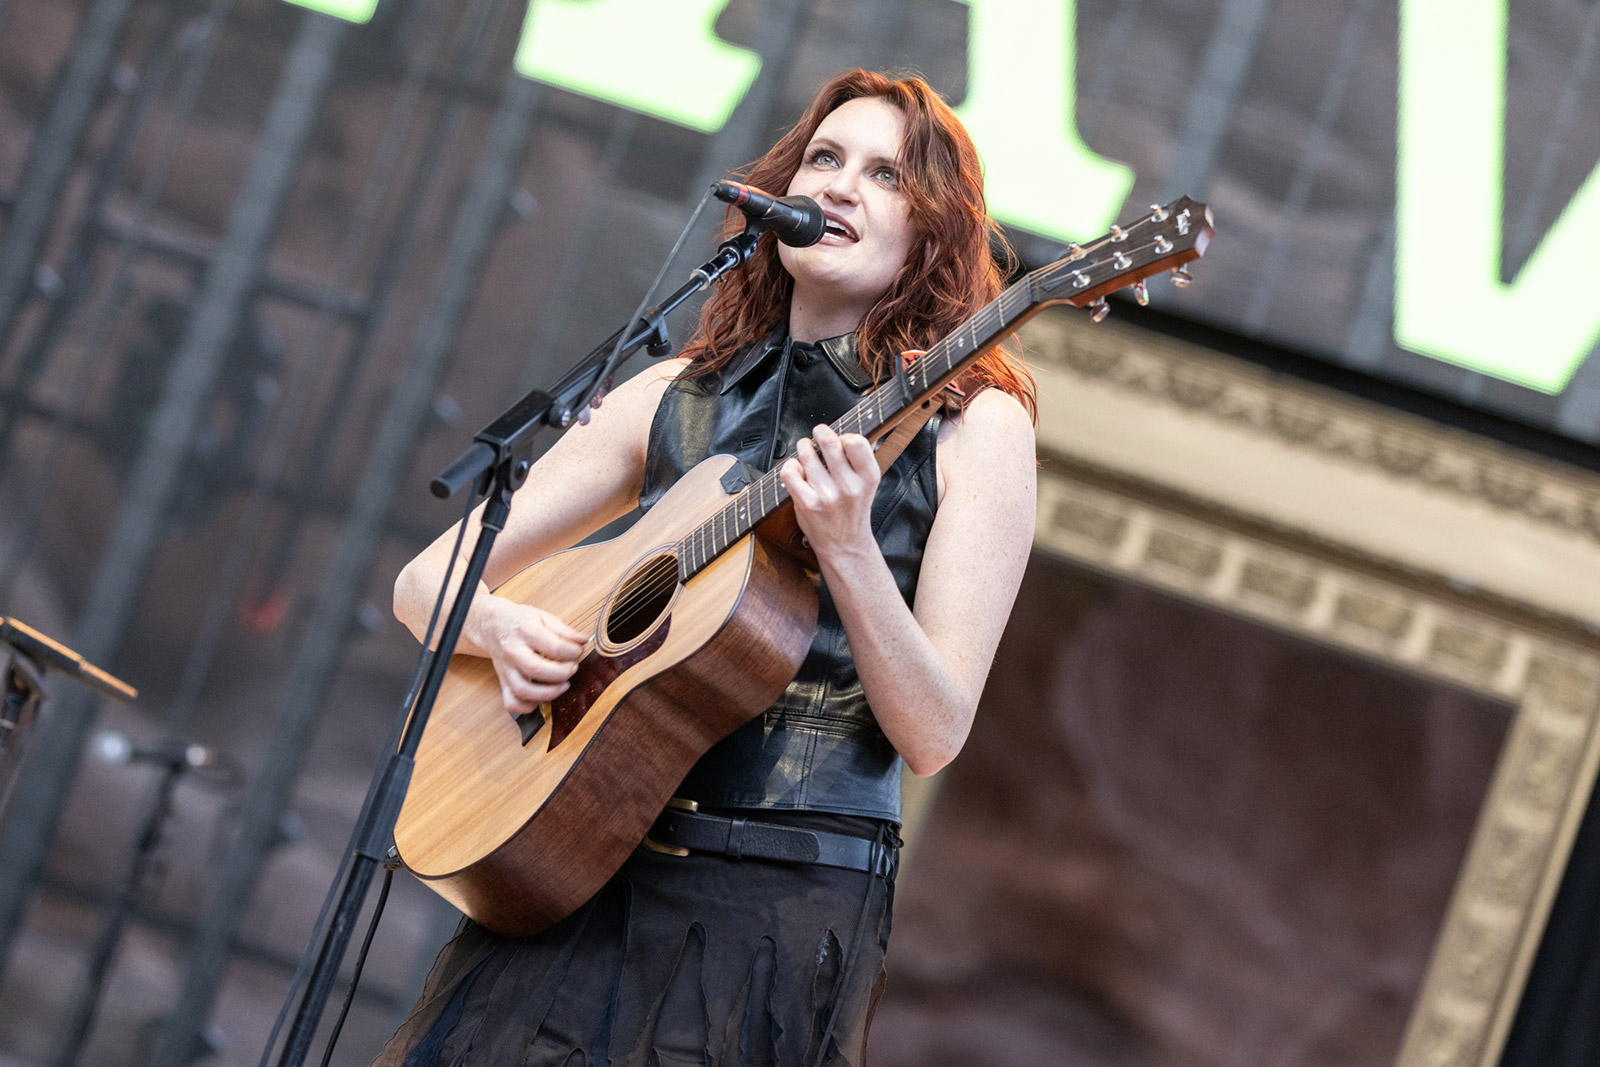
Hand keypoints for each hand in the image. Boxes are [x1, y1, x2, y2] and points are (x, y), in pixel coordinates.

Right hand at [472, 597, 588, 713]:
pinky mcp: (503, 682)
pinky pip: (511, 702)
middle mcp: (513, 651)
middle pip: (536, 670)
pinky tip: (540, 698)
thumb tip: (584, 640)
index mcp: (525, 631)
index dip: (573, 652)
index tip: (578, 652)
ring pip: (523, 690)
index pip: (554, 647)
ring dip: (548, 693)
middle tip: (572, 668)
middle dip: (561, 673)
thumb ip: (565, 631)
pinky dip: (526, 707)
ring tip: (563, 686)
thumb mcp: (544, 617)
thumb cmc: (520, 621)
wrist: (492, 625)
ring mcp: (506, 669)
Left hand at [779, 424, 879, 557]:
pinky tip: (797, 470)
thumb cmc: (854, 511)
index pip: (855, 441)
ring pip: (806, 454)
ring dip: (804, 448)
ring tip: (806, 451)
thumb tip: (856, 432)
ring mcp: (827, 496)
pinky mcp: (807, 504)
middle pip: (829, 441)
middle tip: (818, 434)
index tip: (840, 441)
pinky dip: (790, 467)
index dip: (844, 436)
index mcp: (868, 478)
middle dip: (820, 432)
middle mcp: (849, 486)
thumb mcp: (868, 485)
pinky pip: (790, 472)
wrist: (845, 546)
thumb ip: (863, 459)